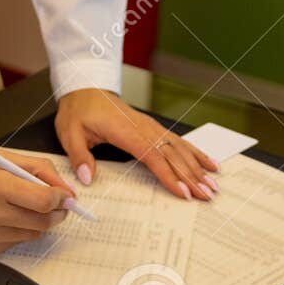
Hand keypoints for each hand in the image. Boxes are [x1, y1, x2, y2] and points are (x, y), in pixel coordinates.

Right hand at [0, 140, 75, 256]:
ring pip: (30, 235)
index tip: (64, 197)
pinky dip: (14, 233)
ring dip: (35, 223)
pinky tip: (0, 220)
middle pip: (41, 222)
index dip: (61, 199)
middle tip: (54, 205)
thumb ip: (34, 168)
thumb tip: (64, 189)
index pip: (43, 200)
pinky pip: (11, 246)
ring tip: (21, 208)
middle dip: (54, 213)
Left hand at [54, 89, 219, 201]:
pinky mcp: (154, 128)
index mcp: (124, 130)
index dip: (169, 175)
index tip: (183, 192)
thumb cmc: (79, 111)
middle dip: (191, 176)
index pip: (151, 155)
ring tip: (213, 185)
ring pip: (179, 149)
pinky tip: (210, 164)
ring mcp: (151, 127)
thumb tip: (86, 177)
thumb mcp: (69, 132)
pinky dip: (196, 153)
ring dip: (198, 168)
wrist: (85, 88)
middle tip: (206, 196)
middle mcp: (143, 128)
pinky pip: (178, 141)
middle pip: (172, 155)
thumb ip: (79, 156)